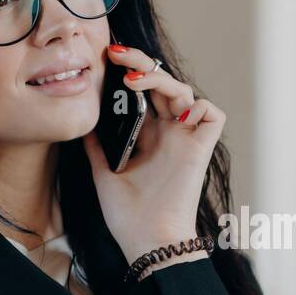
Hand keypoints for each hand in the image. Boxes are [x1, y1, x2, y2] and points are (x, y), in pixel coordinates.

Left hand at [83, 43, 226, 264]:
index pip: (143, 92)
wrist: (146, 239)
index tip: (106, 58)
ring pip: (184, 92)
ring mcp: (185, 139)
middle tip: (116, 54)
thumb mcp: (104, 172)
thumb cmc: (128, 215)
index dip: (130, 71)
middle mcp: (169, 133)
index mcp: (148, 135)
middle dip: (140, 63)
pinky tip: (173, 111)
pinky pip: (212, 114)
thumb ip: (97, 146)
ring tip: (133, 81)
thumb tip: (83, 122)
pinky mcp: (200, 150)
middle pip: (162, 84)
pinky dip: (199, 106)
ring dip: (161, 79)